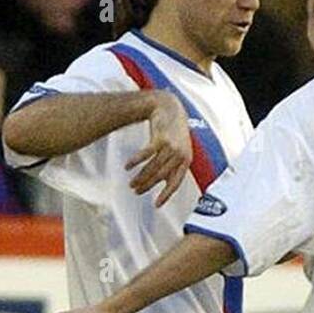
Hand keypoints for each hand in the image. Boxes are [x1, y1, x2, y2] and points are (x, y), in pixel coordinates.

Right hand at [125, 91, 192, 206]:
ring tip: (131, 183)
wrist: (170, 107)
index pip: (175, 182)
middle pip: (160, 176)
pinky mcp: (160, 138)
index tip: (156, 205)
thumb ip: (172, 165)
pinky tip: (127, 166)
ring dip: (140, 177)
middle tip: (136, 191)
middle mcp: (180, 155)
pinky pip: (146, 154)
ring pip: (153, 167)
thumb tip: (164, 183)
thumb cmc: (173, 131)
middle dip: (147, 186)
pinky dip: (135, 161)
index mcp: (186, 160)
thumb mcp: (178, 149)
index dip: (166, 195)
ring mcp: (171, 146)